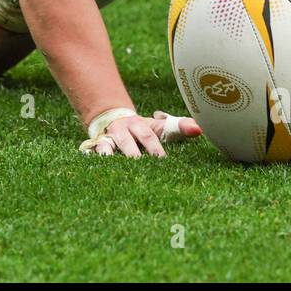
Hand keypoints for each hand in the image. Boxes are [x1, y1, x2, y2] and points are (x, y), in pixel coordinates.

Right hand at [80, 110, 201, 156]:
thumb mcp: (157, 127)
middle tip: (138, 166)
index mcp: (138, 125)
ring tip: (111, 167)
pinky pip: (89, 154)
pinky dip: (90, 160)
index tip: (162, 160)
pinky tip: (91, 172)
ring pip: (105, 148)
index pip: (148, 136)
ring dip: (108, 156)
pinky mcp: (93, 148)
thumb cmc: (139, 129)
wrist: (109, 118)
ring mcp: (106, 140)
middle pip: (127, 143)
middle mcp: (121, 131)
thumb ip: (178, 127)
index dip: (154, 148)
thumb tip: (201, 130)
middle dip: (132, 154)